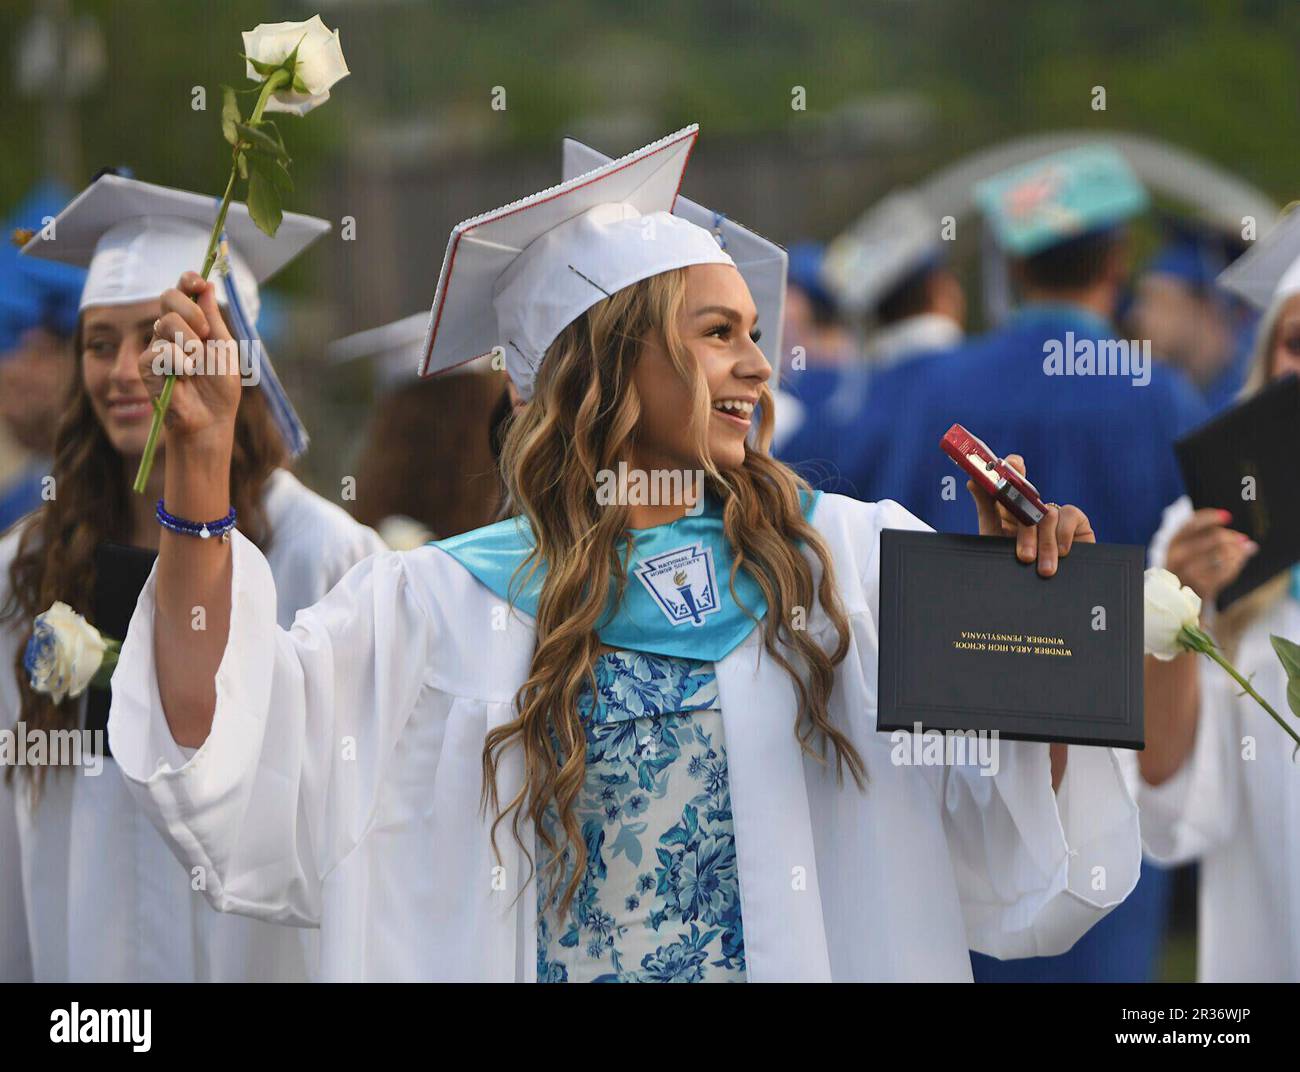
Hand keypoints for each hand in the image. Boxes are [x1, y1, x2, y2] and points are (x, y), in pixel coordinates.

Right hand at [139, 271, 242, 450]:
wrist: (211, 418)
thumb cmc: (220, 387)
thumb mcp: (224, 347)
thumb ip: (214, 317)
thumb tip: (207, 285)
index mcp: (193, 324)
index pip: (183, 290)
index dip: (188, 280)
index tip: (198, 282)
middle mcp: (171, 331)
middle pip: (168, 296)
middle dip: (191, 311)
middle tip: (205, 334)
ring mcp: (157, 346)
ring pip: (166, 322)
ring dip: (190, 343)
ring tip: (196, 365)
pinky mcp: (146, 365)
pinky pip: (160, 350)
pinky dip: (178, 363)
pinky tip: (183, 377)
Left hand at [967, 453, 1093, 576]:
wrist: (1036, 593)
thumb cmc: (1012, 566)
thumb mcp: (995, 538)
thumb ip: (986, 509)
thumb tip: (973, 481)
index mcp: (1010, 507)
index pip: (1012, 479)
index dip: (1013, 468)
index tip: (1013, 464)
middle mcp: (1033, 507)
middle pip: (1030, 499)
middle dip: (1026, 531)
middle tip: (1024, 557)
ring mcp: (1054, 513)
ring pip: (1048, 514)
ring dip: (1045, 544)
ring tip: (1042, 569)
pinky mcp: (1076, 520)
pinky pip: (1070, 515)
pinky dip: (1063, 536)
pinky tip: (1062, 554)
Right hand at [1164, 508, 1256, 604]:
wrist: (1174, 599)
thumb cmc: (1184, 570)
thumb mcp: (1186, 551)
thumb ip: (1208, 539)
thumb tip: (1246, 541)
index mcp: (1172, 543)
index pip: (1191, 525)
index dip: (1209, 518)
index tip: (1227, 516)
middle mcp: (1177, 557)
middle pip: (1213, 537)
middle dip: (1232, 537)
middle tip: (1242, 539)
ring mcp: (1189, 573)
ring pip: (1223, 554)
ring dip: (1239, 551)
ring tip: (1244, 550)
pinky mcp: (1201, 587)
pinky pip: (1227, 571)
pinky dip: (1237, 564)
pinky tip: (1239, 562)